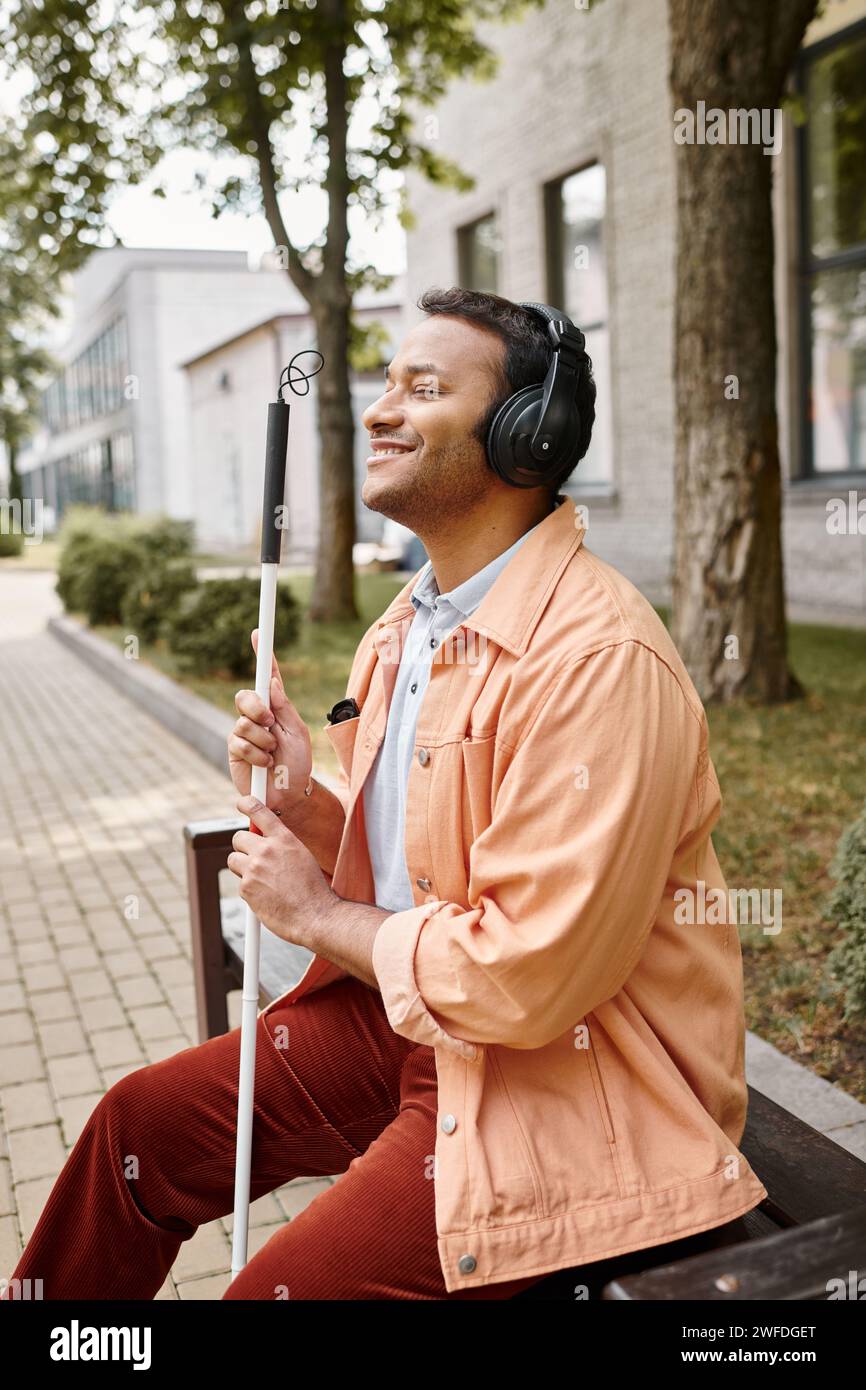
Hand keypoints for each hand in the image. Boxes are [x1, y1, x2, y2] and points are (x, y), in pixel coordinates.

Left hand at [227, 795, 336, 945]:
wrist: (314, 916)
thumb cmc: (313, 889)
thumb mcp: (302, 856)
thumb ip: (282, 846)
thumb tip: (264, 841)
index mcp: (284, 839)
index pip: (259, 812)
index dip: (247, 804)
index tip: (242, 803)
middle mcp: (267, 850)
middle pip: (238, 838)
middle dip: (243, 847)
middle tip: (253, 858)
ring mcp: (254, 869)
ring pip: (233, 860)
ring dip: (242, 868)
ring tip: (261, 880)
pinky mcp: (246, 888)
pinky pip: (240, 883)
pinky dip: (249, 890)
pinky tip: (267, 896)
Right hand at [228, 630, 312, 814]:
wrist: (289, 795)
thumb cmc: (298, 764)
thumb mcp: (298, 733)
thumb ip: (285, 708)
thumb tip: (272, 683)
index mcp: (276, 708)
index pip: (267, 679)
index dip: (263, 656)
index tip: (258, 634)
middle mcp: (257, 717)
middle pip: (245, 696)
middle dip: (257, 709)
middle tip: (271, 723)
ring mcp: (243, 733)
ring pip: (244, 723)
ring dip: (263, 740)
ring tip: (273, 754)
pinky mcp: (234, 750)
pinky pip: (240, 742)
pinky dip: (256, 754)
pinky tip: (264, 764)